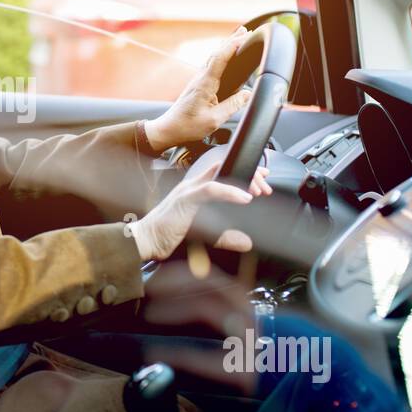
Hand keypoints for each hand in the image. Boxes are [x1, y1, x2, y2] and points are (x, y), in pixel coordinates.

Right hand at [129, 161, 272, 261]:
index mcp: (194, 191)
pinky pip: (211, 189)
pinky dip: (230, 192)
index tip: (260, 178)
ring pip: (221, 176)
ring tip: (259, 189)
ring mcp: (188, 189)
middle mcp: (191, 185)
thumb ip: (225, 238)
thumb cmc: (167, 236)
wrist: (146, 240)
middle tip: (265, 181)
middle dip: (247, 173)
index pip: (221, 174)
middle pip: (224, 169)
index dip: (242, 173)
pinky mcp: (185, 199)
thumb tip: (246, 242)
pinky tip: (244, 198)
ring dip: (242, 181)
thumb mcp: (204, 236)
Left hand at [144, 25, 253, 151]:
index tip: (245, 36)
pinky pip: (211, 65)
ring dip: (226, 46)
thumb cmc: (188, 126)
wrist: (169, 129)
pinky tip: (225, 57)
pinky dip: (221, 56)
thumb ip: (232, 106)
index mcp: (205, 84)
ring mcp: (198, 80)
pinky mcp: (198, 85)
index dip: (232, 46)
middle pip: (217, 54)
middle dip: (232, 41)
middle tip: (246, 31)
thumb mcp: (214, 120)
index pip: (220, 59)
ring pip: (213, 58)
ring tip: (238, 37)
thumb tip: (248, 94)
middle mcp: (200, 78)